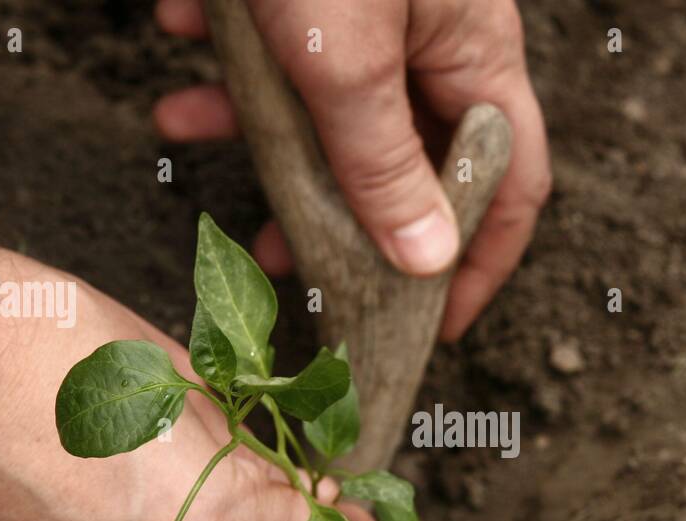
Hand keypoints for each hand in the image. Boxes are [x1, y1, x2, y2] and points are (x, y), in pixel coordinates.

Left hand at [153, 0, 551, 340]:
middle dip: (345, 215)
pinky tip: (177, 53)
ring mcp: (372, 11)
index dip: (482, 264)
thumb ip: (383, 164)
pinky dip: (228, 62)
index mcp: (474, 56)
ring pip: (330, 105)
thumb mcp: (344, 58)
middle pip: (409, 156)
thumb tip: (428, 263)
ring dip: (262, 136)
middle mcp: (432, 38)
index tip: (439, 325)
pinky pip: (281, 47)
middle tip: (295, 263)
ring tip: (192, 149)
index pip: (508, 187)